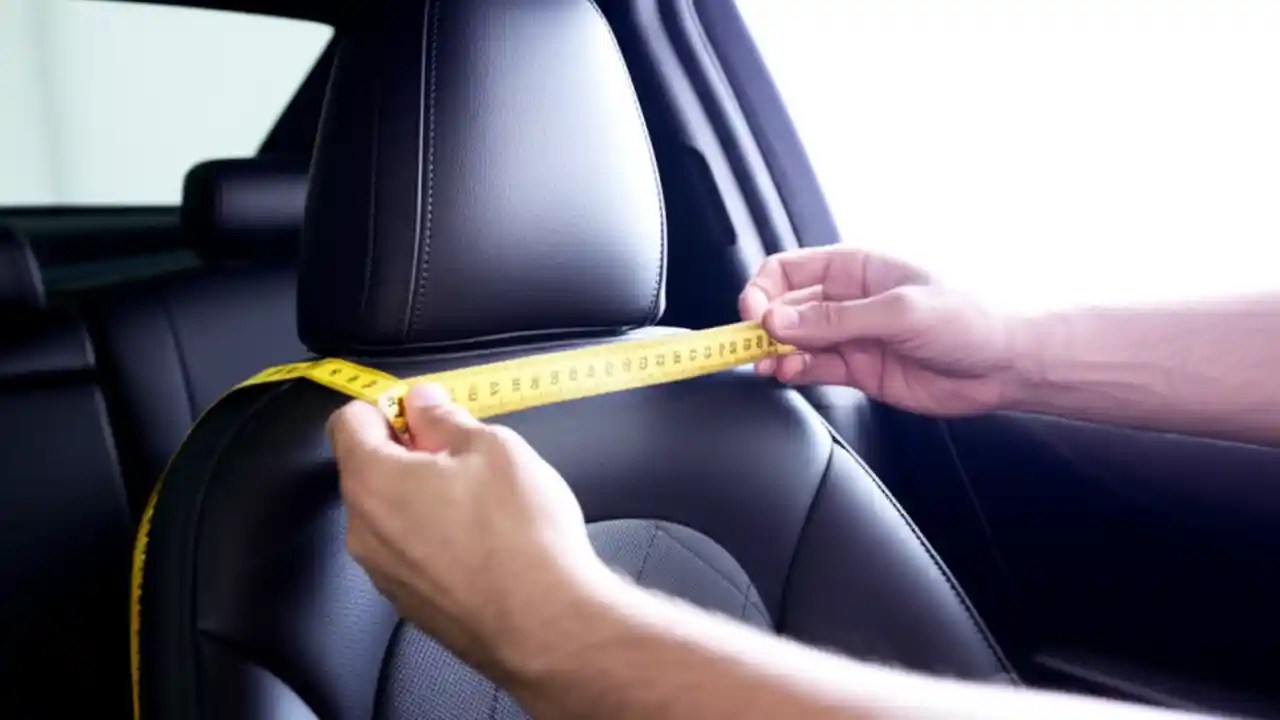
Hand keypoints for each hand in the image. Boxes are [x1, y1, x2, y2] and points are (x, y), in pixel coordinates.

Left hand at [328, 385, 611, 676]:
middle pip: (370, 470)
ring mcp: (386, 574)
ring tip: (485, 502)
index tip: (430, 414)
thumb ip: (445, 418)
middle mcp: (364, 531)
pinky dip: (439, 538)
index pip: (348, 421)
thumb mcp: (493, 446)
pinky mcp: (412, 604)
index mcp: (372, 481)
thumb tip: (422, 402)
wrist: (547, 624)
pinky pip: (413, 553)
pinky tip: (486, 542)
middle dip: (412, 454)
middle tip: (468, 456)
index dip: (390, 407)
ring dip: (427, 498)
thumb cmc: (520, 533)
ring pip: (394, 514)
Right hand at [739, 247, 1017, 416]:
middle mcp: (847, 300)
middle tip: (752, 346)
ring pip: (794, 342)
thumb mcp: (900, 311)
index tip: (753, 314)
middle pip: (784, 307)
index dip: (763, 289)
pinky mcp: (859, 369)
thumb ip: (836, 320)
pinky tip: (788, 374)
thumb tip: (779, 323)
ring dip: (775, 352)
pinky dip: (795, 372)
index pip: (789, 270)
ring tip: (769, 365)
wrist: (1006, 364)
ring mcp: (851, 336)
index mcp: (856, 267)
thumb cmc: (969, 319)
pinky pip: (814, 368)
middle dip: (763, 326)